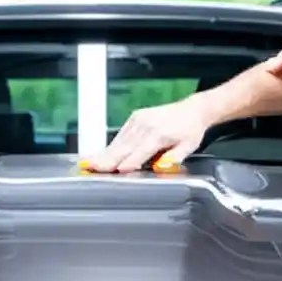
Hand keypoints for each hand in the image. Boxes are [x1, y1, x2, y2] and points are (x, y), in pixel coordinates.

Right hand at [81, 99, 209, 172]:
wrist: (192, 110)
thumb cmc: (191, 130)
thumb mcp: (189, 147)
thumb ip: (174, 158)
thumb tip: (160, 166)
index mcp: (160, 134)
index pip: (140, 152)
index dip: (128, 163)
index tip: (116, 171)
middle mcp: (146, 125)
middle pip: (124, 146)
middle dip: (107, 159)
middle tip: (90, 167)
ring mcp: (139, 119)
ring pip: (119, 141)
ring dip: (105, 153)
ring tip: (89, 163)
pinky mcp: (135, 117)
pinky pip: (121, 134)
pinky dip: (112, 145)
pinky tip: (103, 155)